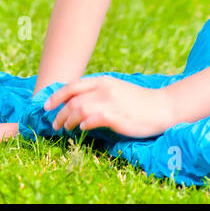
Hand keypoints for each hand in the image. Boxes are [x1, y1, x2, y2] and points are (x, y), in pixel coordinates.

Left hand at [44, 77, 175, 139]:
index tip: (46, 106)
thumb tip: (77, 103)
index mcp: (103, 81)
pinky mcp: (116, 116)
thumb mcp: (117, 90)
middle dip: (59, 112)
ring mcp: (110, 102)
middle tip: (53, 123)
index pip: (73, 86)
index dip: (56, 96)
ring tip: (64, 129)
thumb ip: (99, 93)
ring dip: (68, 120)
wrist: (163, 107)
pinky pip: (92, 120)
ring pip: (78, 110)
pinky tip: (82, 129)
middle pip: (72, 100)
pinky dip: (83, 125)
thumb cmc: (139, 101)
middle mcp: (104, 89)